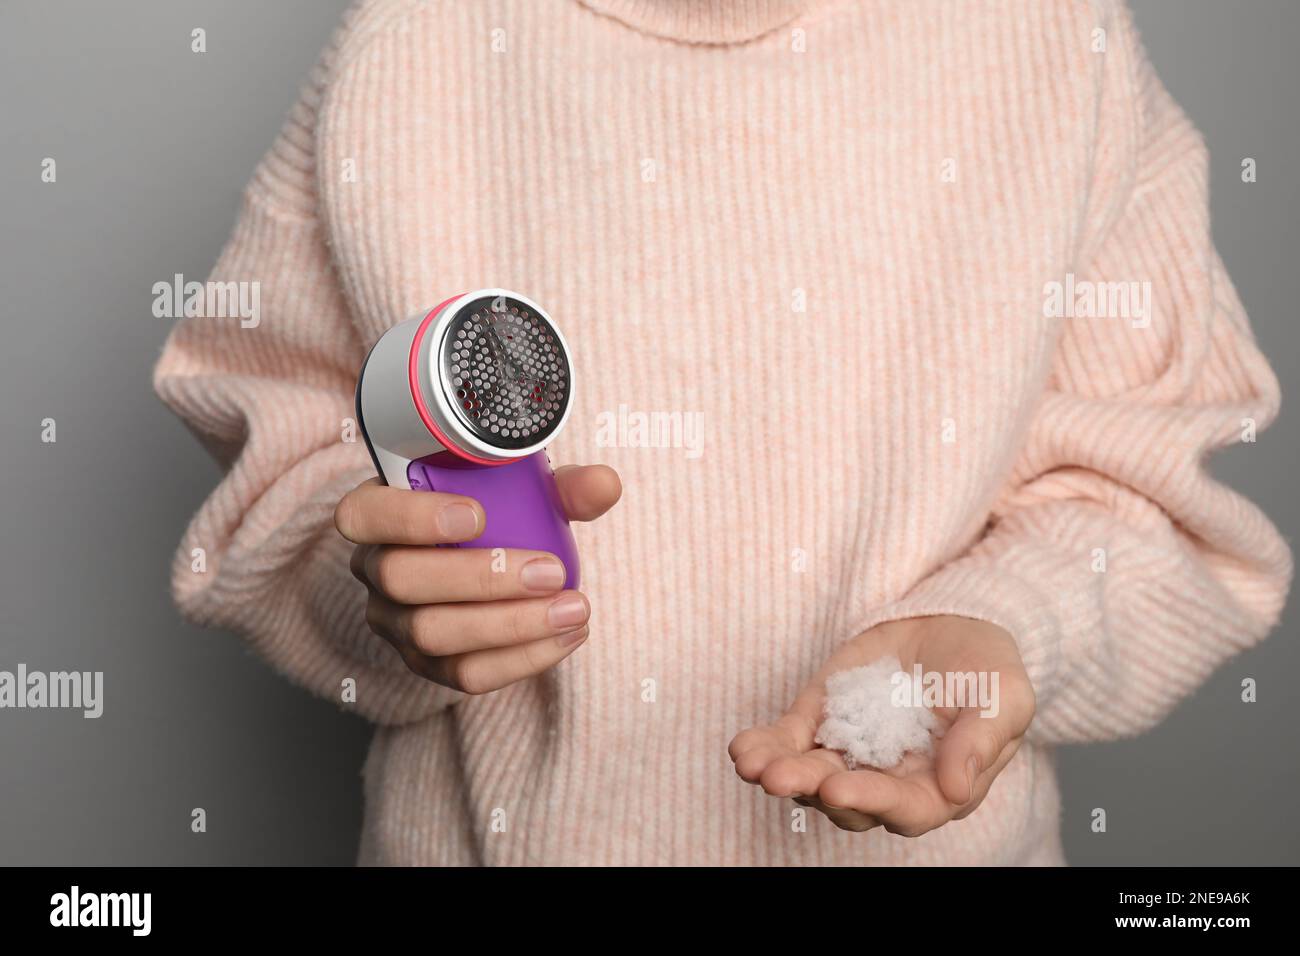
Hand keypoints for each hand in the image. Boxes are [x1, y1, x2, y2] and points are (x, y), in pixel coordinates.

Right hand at [335, 464, 620, 693]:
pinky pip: (465, 674)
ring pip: (432, 634)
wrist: (491, 561)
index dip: (412, 518)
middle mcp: (374, 569)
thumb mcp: (524, 489)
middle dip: (481, 577)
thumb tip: (603, 485)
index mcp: (379, 511)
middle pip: (401, 580)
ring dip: (510, 625)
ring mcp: (395, 623)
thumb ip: (561, 485)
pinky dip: (522, 658)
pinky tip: (567, 636)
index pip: (363, 514)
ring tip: (572, 608)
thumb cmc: (496, 512)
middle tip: (552, 570)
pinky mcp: (426, 664)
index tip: (477, 516)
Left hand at [728, 615, 1034, 834]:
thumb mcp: (1003, 696)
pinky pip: (789, 742)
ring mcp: (850, 753)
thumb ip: (981, 742)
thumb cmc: (987, 668)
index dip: (871, 800)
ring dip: (780, 773)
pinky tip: (742, 749)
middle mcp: (889, 780)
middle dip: (814, 789)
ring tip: (753, 766)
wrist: (952, 623)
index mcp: (939, 786)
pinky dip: (765, 747)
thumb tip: (956, 787)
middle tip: (782, 779)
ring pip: (810, 776)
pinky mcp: (821, 722)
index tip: (838, 788)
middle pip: (848, 800)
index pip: (904, 807)